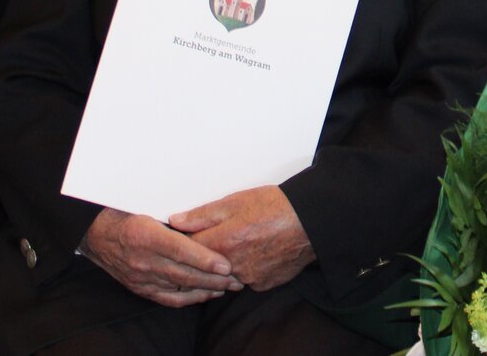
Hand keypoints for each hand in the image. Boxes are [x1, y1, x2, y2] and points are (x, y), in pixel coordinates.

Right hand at [80, 207, 241, 307]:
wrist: (98, 234)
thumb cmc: (126, 213)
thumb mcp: (148, 206)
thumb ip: (176, 217)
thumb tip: (205, 218)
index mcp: (146, 234)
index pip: (181, 250)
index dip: (205, 259)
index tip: (226, 263)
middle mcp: (143, 259)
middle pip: (184, 273)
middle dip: (214, 278)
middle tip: (237, 276)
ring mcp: (141, 277)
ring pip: (180, 287)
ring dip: (207, 288)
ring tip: (230, 285)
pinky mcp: (140, 288)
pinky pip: (169, 298)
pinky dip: (191, 298)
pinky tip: (208, 293)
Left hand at [171, 186, 314, 291]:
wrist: (312, 222)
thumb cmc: (275, 206)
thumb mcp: (235, 202)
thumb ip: (202, 215)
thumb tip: (175, 222)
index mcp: (222, 243)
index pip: (187, 250)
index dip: (183, 241)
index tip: (184, 235)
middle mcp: (232, 267)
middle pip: (204, 268)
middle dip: (200, 257)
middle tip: (213, 239)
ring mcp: (248, 279)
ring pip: (224, 277)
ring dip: (223, 266)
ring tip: (236, 245)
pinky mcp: (263, 284)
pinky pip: (245, 280)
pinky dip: (244, 271)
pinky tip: (252, 255)